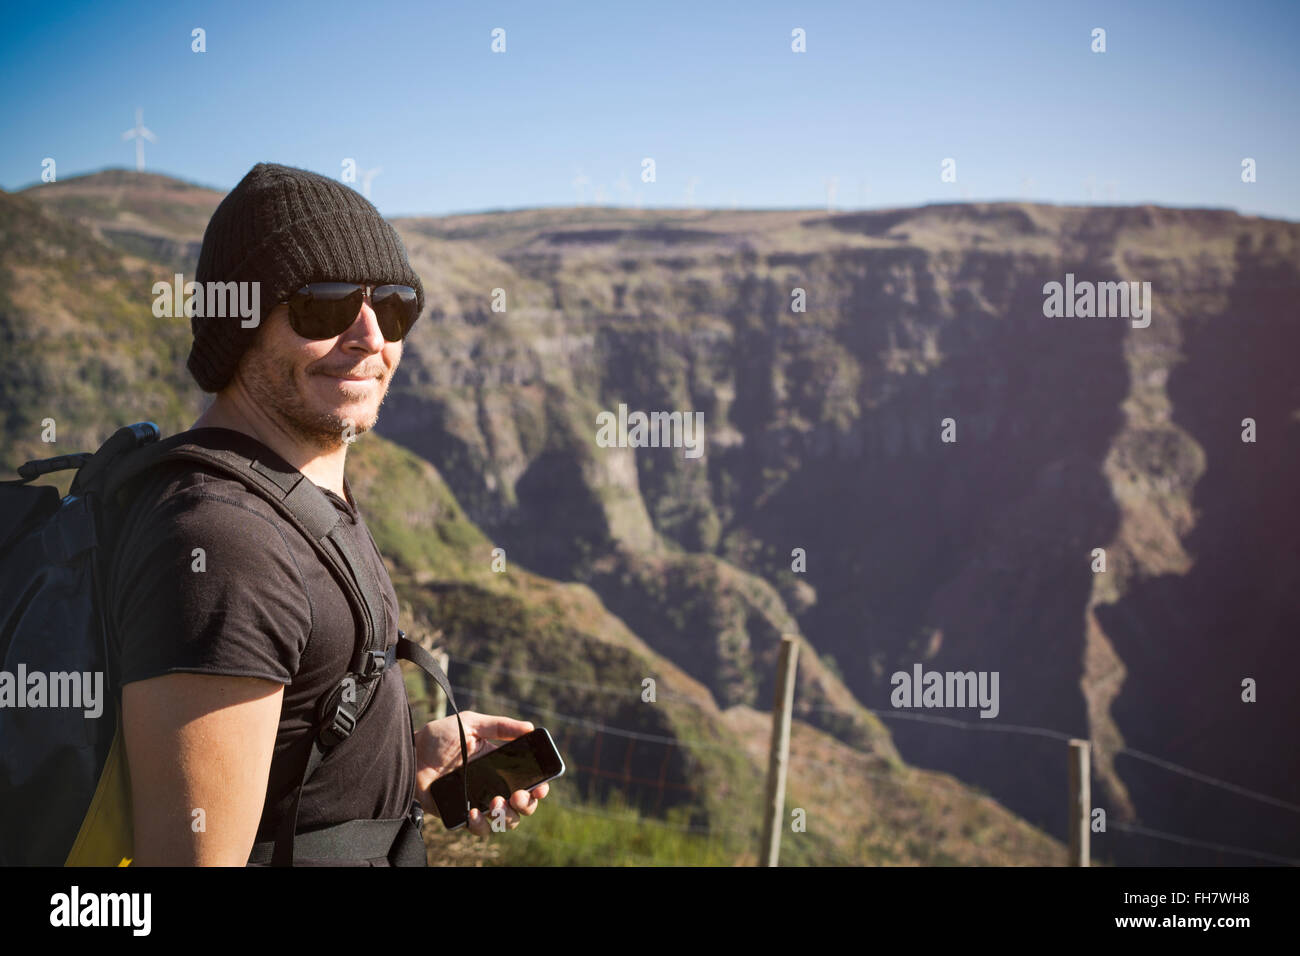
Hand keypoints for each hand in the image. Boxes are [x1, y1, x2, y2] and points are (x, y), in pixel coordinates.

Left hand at [413, 710, 550, 836]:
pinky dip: (481, 825)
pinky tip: (473, 813)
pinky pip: (480, 829)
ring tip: (495, 803)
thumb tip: (531, 727)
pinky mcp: (461, 815)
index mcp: (500, 765)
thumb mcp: (471, 724)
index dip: (539, 787)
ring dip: (507, 816)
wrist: (410, 755)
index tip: (541, 787)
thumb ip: (500, 726)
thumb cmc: (439, 737)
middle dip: (526, 804)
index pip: (527, 780)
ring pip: (505, 821)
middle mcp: (493, 786)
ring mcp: (478, 802)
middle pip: (522, 805)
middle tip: (516, 796)